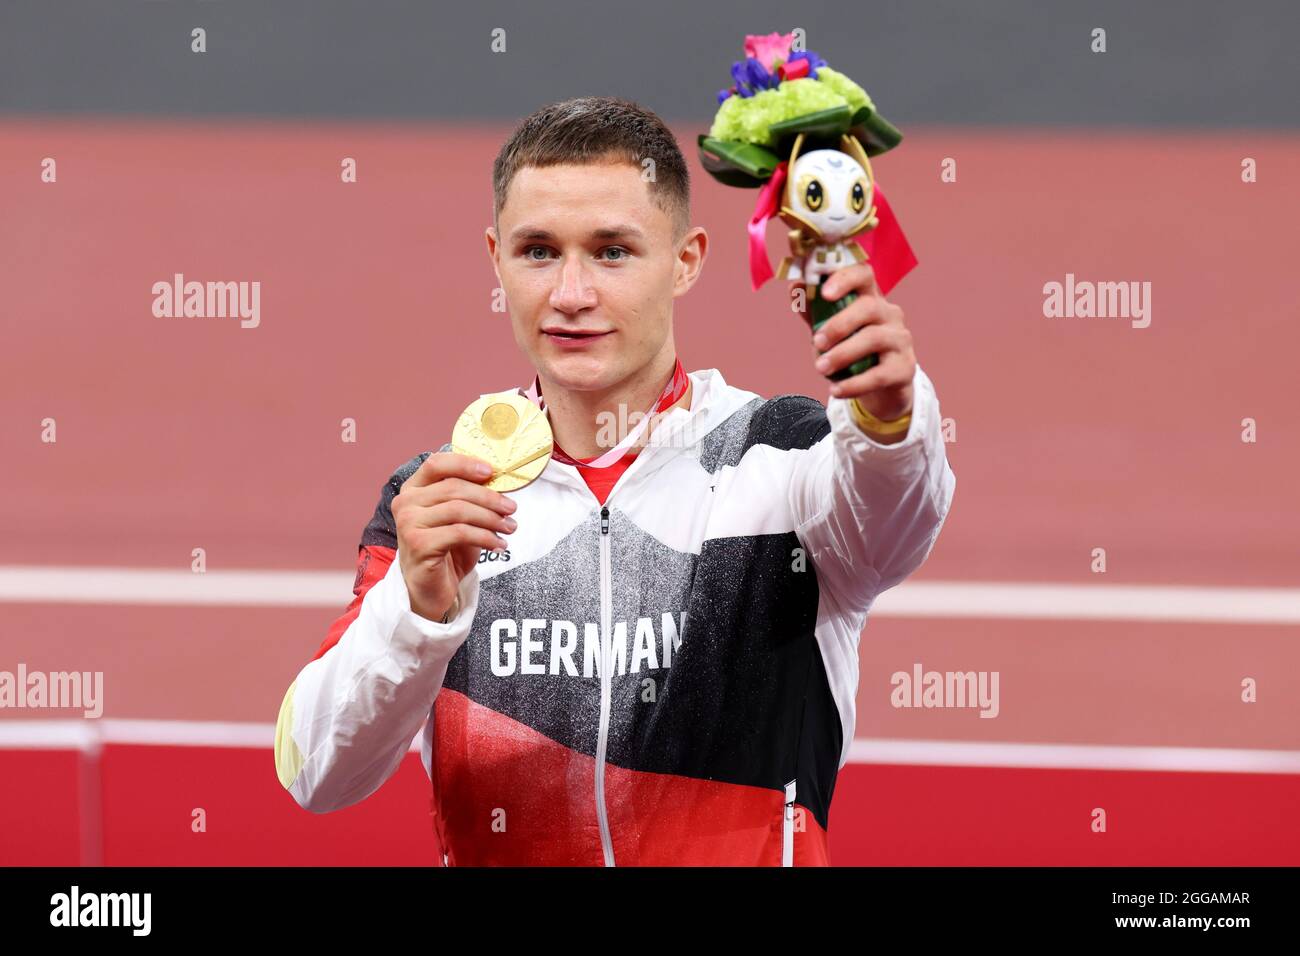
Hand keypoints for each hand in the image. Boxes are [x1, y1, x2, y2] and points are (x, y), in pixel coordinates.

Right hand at [391, 453, 518, 621]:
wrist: (431, 587)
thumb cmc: (447, 548)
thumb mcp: (458, 517)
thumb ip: (469, 496)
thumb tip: (499, 479)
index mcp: (413, 488)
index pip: (437, 463)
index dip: (465, 463)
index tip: (492, 471)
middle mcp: (406, 502)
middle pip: (454, 487)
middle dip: (489, 497)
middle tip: (512, 508)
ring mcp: (409, 524)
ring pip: (459, 510)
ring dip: (491, 518)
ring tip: (510, 527)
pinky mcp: (419, 545)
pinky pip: (460, 533)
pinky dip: (486, 537)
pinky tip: (499, 545)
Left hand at [798, 263, 915, 420]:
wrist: (883, 387)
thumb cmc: (853, 349)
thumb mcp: (832, 329)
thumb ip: (815, 310)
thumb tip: (795, 287)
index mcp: (870, 297)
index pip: (863, 274)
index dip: (844, 278)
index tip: (824, 292)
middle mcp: (890, 313)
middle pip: (869, 307)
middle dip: (838, 324)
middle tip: (817, 341)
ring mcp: (900, 339)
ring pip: (874, 339)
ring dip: (842, 354)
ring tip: (821, 368)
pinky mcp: (904, 368)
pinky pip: (878, 375)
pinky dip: (854, 384)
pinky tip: (836, 390)